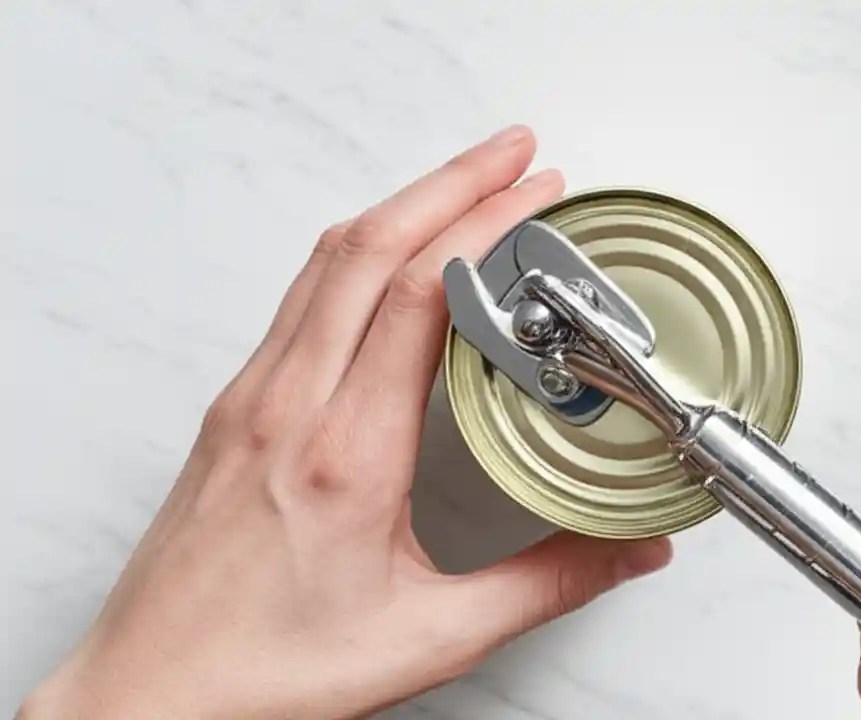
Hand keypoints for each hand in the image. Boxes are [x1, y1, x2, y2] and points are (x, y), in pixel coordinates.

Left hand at [21, 125, 672, 719]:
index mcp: (345, 452)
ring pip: (328, 261)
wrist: (154, 694)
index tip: (539, 193)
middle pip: (372, 247)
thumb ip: (546, 584)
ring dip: (401, 204)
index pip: (423, 295)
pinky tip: (388, 252)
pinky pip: (300, 296)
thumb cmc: (268, 670)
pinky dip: (357, 248)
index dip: (486, 226)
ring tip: (464, 180)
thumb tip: (630, 549)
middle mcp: (289, 405)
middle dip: (452, 182)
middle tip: (517, 152)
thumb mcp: (432, 636)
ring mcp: (253, 397)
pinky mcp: (235, 407)